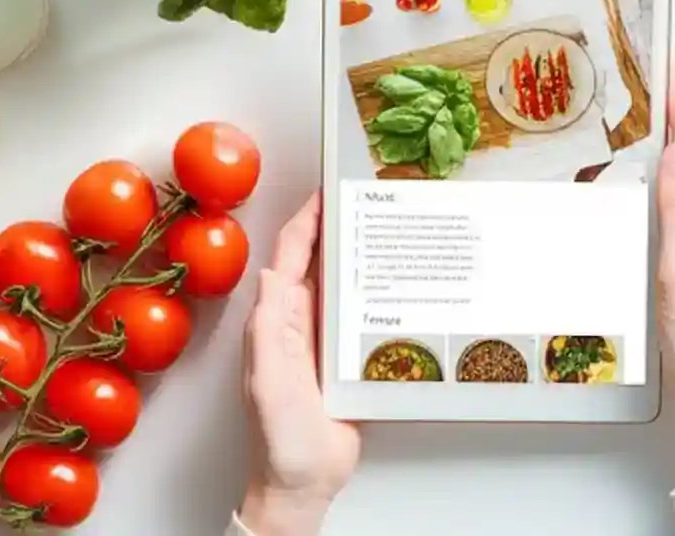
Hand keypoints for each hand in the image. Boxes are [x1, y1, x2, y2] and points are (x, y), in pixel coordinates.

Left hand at [240, 192, 360, 535]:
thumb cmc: (277, 437)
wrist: (303, 483)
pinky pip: (370, 319)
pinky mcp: (353, 361)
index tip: (328, 191)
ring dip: (367, 260)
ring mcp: (329, 341)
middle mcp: (303, 323)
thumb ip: (269, 327)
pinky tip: (407, 286)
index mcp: (278, 320)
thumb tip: (272, 273)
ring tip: (394, 233)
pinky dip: (386, 299)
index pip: (291, 256)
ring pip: (350, 287)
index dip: (307, 220)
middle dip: (342, 229)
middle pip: (324, 264)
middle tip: (370, 200)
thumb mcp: (267, 378)